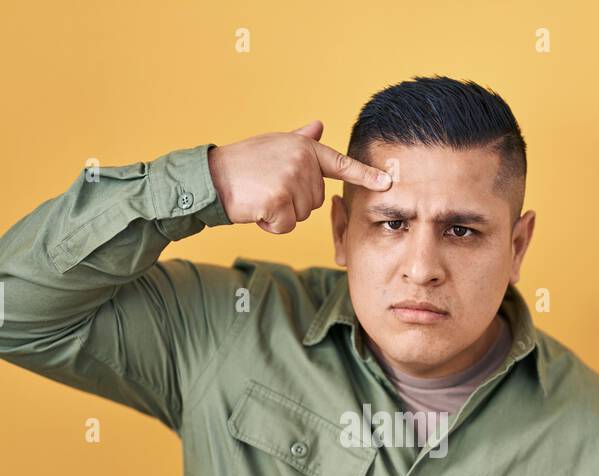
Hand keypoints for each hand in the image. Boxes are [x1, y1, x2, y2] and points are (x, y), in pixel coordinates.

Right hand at [206, 120, 392, 233]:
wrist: (210, 178)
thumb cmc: (242, 164)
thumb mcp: (275, 145)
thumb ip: (300, 140)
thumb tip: (319, 126)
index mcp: (304, 148)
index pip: (340, 164)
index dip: (365, 175)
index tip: (388, 182)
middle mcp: (302, 162)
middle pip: (316, 200)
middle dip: (294, 201)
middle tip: (268, 189)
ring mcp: (291, 181)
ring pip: (302, 215)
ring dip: (282, 214)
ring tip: (261, 197)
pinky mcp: (279, 201)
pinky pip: (287, 226)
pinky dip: (271, 225)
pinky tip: (256, 209)